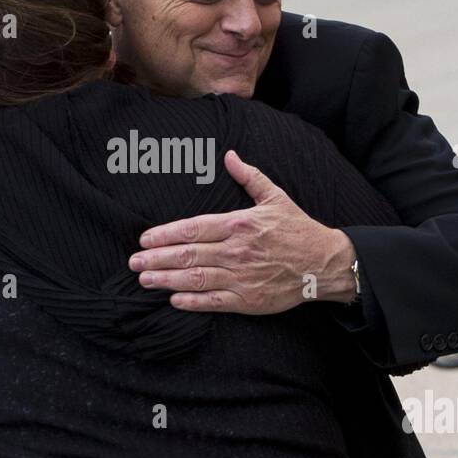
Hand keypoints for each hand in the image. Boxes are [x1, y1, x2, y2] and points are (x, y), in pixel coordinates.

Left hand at [128, 150, 357, 312]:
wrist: (324, 262)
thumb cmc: (297, 228)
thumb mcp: (275, 196)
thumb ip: (249, 176)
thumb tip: (229, 155)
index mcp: (239, 224)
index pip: (193, 229)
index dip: (166, 235)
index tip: (145, 238)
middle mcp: (236, 251)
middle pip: (188, 255)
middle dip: (157, 258)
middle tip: (134, 261)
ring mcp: (241, 277)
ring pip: (196, 279)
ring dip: (167, 280)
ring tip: (145, 279)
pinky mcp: (248, 300)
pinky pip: (215, 302)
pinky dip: (192, 302)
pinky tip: (174, 300)